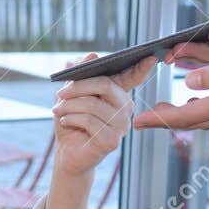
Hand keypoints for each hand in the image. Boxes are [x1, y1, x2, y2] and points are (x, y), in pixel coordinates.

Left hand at [52, 54, 155, 177]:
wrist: (67, 153)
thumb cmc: (71, 122)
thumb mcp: (70, 96)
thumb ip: (79, 75)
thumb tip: (92, 55)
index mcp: (118, 95)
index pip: (132, 79)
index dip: (141, 68)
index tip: (150, 56)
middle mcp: (125, 109)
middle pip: (105, 85)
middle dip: (78, 86)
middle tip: (60, 93)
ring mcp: (121, 126)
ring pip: (93, 104)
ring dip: (69, 106)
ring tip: (58, 109)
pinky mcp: (112, 141)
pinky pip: (89, 121)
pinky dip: (71, 118)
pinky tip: (65, 121)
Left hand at [134, 46, 208, 130]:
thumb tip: (188, 84)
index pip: (186, 117)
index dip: (160, 119)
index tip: (137, 122)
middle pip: (193, 121)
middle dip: (168, 120)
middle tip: (146, 119)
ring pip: (208, 118)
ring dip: (185, 116)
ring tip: (169, 112)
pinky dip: (206, 110)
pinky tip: (203, 104)